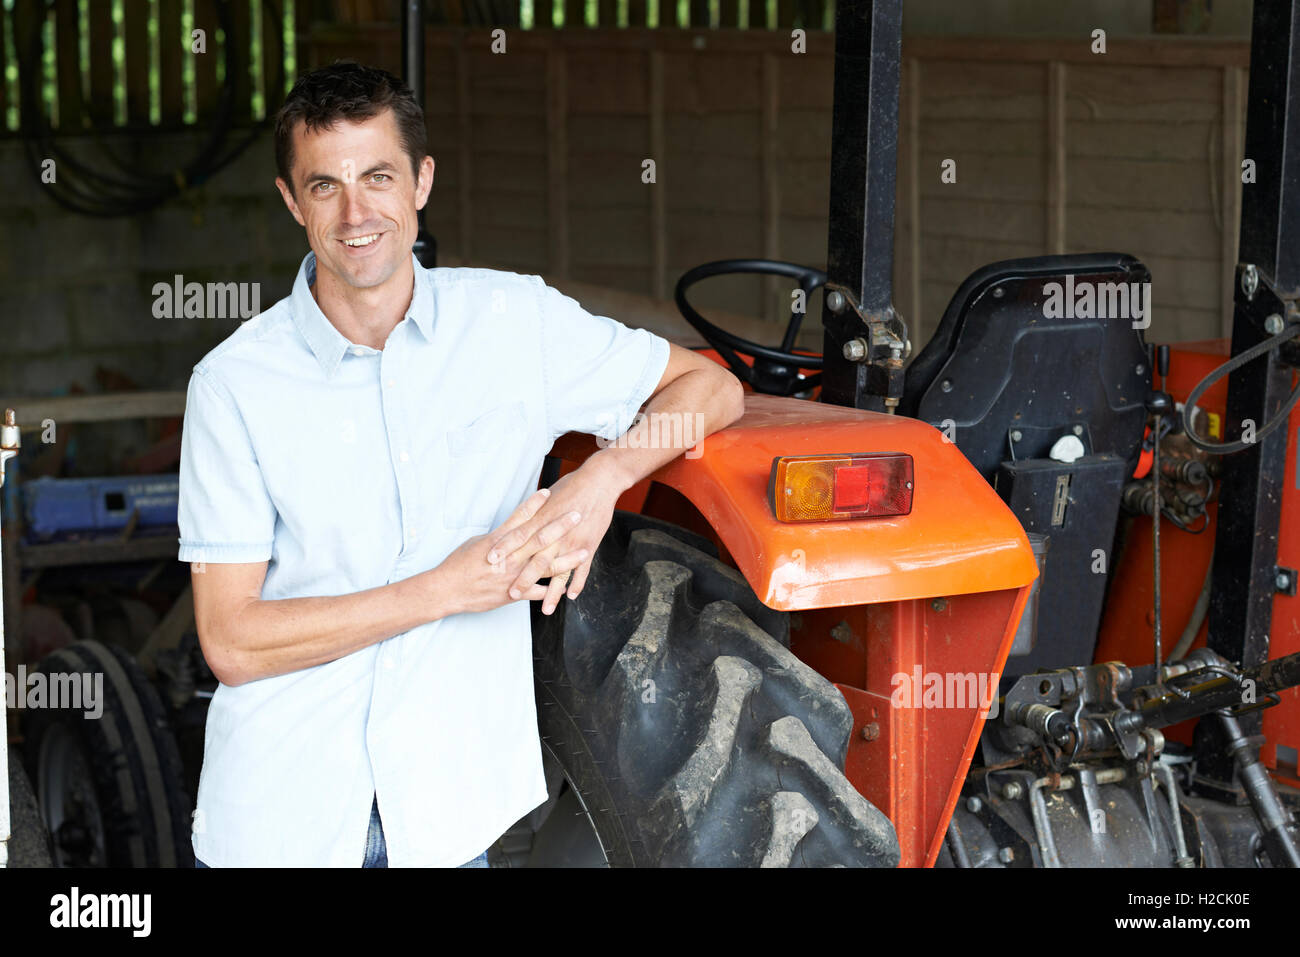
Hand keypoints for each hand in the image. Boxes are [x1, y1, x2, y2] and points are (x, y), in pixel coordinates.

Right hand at [436, 488, 589, 614]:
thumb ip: (501, 537)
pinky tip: (567, 587)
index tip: (548, 492)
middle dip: (559, 526)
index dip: (534, 505)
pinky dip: (552, 590)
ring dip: (566, 559)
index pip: (520, 518)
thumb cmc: (459, 564)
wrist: (447, 590)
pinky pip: (536, 592)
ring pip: (544, 566)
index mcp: (499, 541)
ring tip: (584, 551)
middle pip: (538, 538)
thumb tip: (514, 528)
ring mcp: (513, 575)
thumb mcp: (479, 542)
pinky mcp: (513, 593)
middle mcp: (509, 557)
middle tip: (576, 515)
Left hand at [484, 458, 625, 614]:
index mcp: (542, 520)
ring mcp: (572, 541)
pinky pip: (583, 569)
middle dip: (523, 579)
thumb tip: (518, 522)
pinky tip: (572, 596)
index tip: (490, 561)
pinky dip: (578, 583)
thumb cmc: (572, 485)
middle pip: (535, 560)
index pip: (517, 537)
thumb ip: (533, 514)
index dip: (504, 549)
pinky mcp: (589, 544)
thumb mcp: (547, 498)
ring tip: (546, 610)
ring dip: (552, 592)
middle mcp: (555, 534)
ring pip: (559, 571)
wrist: (599, 480)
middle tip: (510, 594)